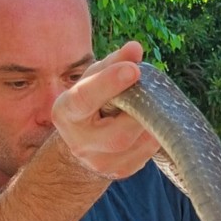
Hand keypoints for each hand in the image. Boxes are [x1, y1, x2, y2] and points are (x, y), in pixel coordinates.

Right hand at [51, 41, 160, 179]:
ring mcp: (100, 163)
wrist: (82, 143)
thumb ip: (113, 62)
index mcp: (66, 113)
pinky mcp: (121, 171)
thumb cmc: (90, 102)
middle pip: (117, 134)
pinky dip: (154, 133)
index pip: (84, 100)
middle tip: (150, 92)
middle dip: (139, 111)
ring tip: (151, 105)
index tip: (133, 69)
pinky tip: (151, 122)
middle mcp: (79, 143)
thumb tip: (135, 49)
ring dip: (151, 121)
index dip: (109, 84)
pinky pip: (147, 152)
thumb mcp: (93, 79)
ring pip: (137, 144)